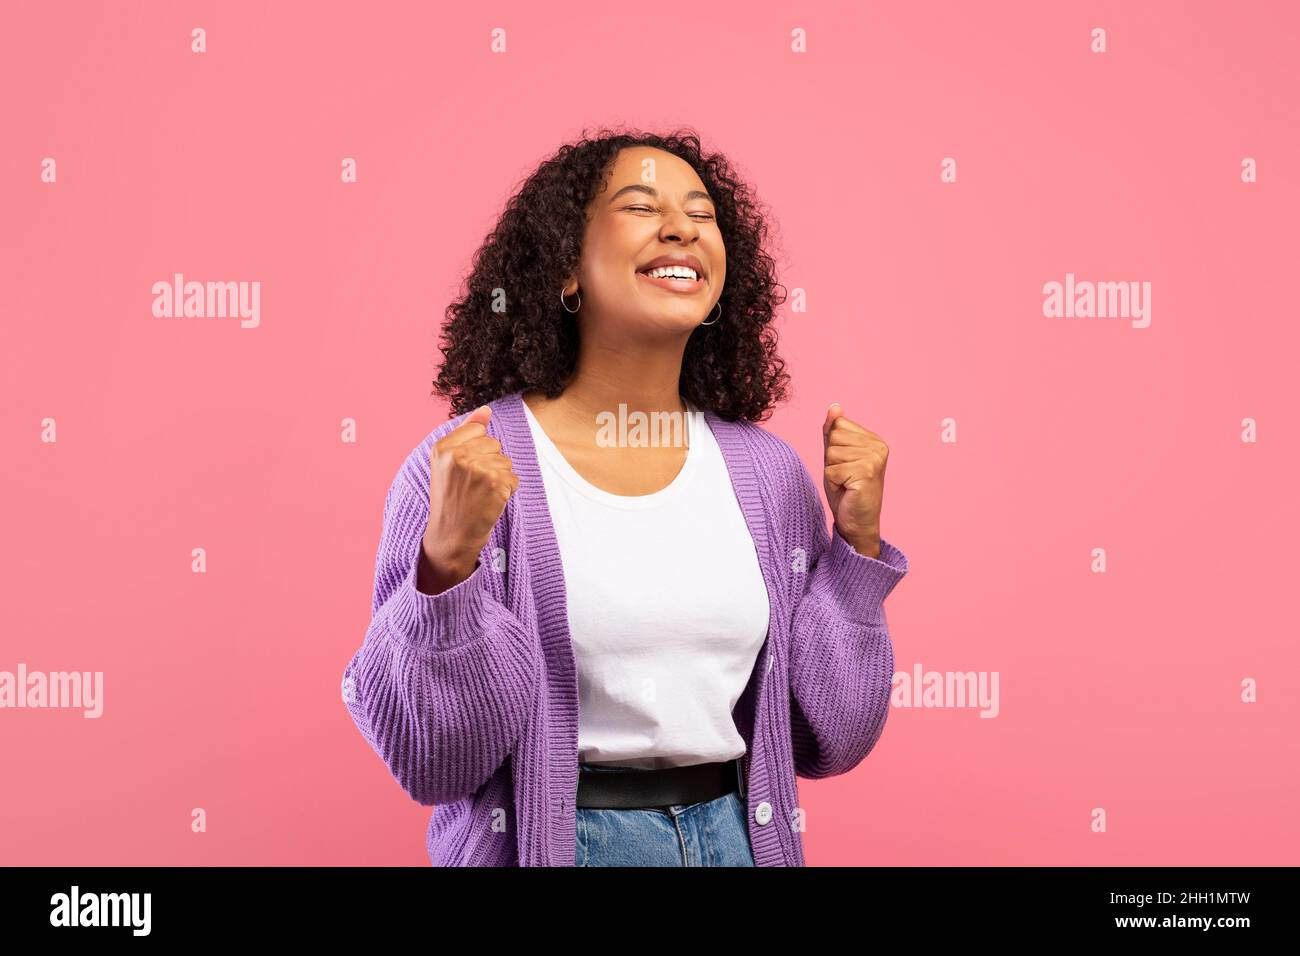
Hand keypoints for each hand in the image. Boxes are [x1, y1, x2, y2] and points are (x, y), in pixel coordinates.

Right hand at [419, 405, 518, 592]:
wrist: (451, 536)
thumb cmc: (451, 499)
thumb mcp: (448, 463)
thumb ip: (467, 432)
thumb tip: (486, 409)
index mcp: (443, 448)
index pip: (479, 430)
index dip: (478, 450)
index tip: (464, 471)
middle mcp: (458, 456)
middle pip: (494, 444)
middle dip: (490, 463)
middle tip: (473, 485)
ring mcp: (477, 469)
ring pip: (506, 461)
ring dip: (499, 478)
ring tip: (480, 494)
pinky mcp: (495, 483)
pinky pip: (514, 478)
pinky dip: (507, 491)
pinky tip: (490, 501)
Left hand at [822, 403, 888, 558]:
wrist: (858, 522)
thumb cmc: (846, 490)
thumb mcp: (836, 456)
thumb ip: (833, 431)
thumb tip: (834, 406)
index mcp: (874, 440)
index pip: (837, 426)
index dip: (833, 448)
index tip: (845, 465)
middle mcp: (878, 446)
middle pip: (833, 437)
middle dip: (831, 460)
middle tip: (844, 477)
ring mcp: (874, 459)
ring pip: (831, 453)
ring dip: (832, 471)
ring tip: (846, 483)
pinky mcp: (866, 472)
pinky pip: (831, 469)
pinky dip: (833, 482)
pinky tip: (847, 490)